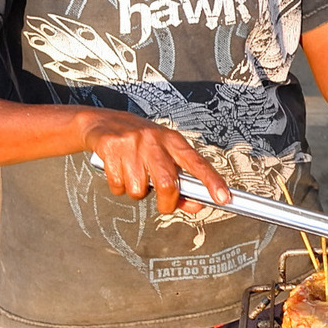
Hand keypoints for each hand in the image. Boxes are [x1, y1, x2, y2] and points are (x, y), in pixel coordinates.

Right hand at [83, 111, 230, 214]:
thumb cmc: (140, 142)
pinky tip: (119, 170)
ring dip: (137, 191)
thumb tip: (195, 206)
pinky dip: (118, 186)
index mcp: (173, 141)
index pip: (198, 163)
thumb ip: (180, 183)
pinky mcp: (111, 148)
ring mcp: (133, 143)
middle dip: (167, 202)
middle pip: (167, 183)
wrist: (103, 122)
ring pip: (139, 189)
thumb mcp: (163, 155)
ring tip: (134, 174)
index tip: (224, 198)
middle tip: (164, 204)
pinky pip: (118, 185)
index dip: (212, 181)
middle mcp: (155, 140)